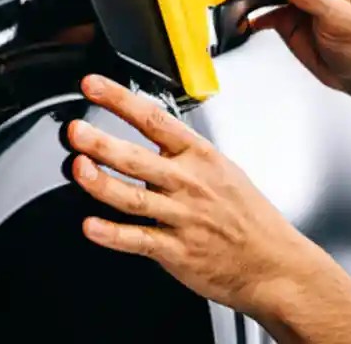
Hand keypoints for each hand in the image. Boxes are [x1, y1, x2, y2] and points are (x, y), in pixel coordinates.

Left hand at [66, 74, 325, 319]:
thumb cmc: (250, 217)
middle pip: (138, 158)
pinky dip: (113, 234)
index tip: (93, 85)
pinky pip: (138, 240)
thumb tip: (149, 132)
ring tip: (78, 169)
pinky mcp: (176, 251)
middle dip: (102, 143)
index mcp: (200, 156)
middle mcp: (189, 183)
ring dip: (101, 183)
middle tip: (76, 132)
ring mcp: (181, 217)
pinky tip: (91, 226)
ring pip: (133, 198)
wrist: (275, 264)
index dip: (120, 100)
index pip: (154, 119)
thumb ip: (184, 153)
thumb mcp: (224, 170)